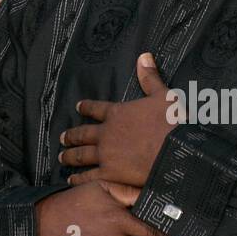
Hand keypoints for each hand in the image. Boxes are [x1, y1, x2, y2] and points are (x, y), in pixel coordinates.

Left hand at [59, 52, 182, 189]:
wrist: (175, 153)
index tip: (77, 107)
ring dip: (70, 156)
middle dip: (71, 135)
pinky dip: (78, 179)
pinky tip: (71, 180)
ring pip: (81, 155)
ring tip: (61, 157)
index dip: (86, 107)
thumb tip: (144, 56)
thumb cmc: (170, 123)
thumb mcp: (163, 95)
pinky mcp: (109, 174)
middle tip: (62, 137)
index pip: (96, 108)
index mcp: (117, 113)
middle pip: (83, 133)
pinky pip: (89, 177)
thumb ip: (150, 77)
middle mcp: (106, 133)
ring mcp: (105, 155)